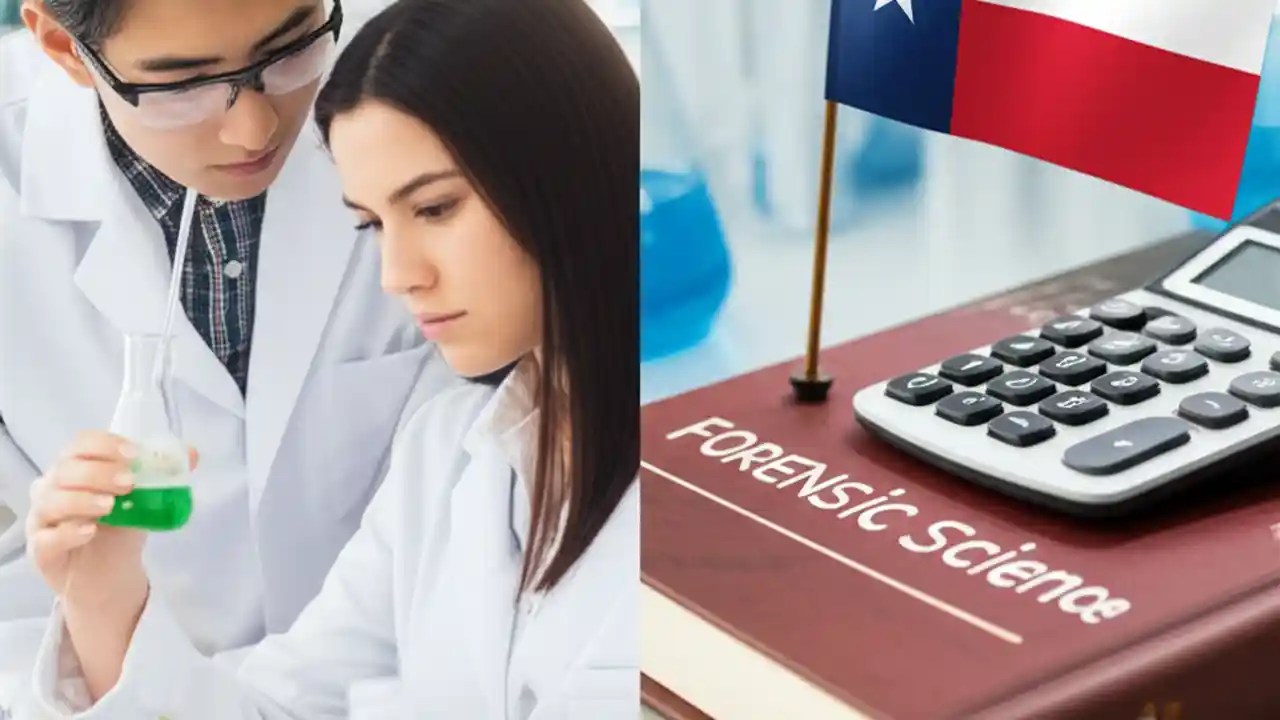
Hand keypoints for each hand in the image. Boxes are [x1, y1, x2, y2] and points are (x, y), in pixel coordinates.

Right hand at [24, 431, 196, 607]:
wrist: (109, 574)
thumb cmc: (120, 528)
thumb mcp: (145, 500)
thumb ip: (163, 476)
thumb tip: (190, 454)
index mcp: (76, 468)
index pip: (80, 445)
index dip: (105, 445)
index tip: (134, 454)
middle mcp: (52, 488)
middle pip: (65, 469)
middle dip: (98, 472)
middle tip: (130, 483)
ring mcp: (42, 519)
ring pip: (50, 500)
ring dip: (82, 499)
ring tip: (110, 506)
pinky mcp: (41, 550)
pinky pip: (46, 538)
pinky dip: (67, 532)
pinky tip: (90, 531)